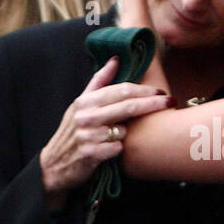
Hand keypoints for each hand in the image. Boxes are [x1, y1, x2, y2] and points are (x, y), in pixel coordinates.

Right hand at [39, 57, 171, 206]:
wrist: (54, 165)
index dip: (144, 90)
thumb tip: (115, 59)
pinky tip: (108, 151)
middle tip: (169, 101)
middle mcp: (86, 116)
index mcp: (85, 101)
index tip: (160, 91)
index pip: (121, 90)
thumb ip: (99, 81)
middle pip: (128, 106)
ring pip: (124, 130)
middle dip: (152, 103)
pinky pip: (118, 149)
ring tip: (115, 137)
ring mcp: (88, 135)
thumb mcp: (80, 104)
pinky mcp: (91, 154)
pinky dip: (117, 150)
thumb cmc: (73, 132)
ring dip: (125, 133)